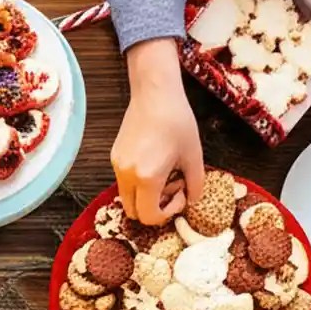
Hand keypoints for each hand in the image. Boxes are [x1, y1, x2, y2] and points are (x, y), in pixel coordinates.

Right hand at [112, 38, 204, 225]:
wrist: (155, 93)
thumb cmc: (177, 120)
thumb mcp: (194, 156)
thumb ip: (195, 185)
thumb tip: (192, 201)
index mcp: (147, 177)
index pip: (150, 216)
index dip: (167, 213)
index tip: (180, 194)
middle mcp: (127, 175)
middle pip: (134, 212)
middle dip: (155, 208)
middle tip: (172, 188)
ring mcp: (117, 166)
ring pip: (128, 198)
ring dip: (146, 195)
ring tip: (164, 173)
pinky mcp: (115, 156)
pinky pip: (125, 182)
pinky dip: (139, 182)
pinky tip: (154, 162)